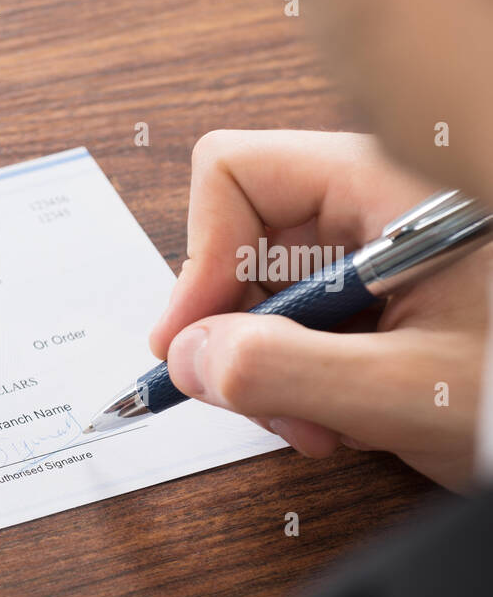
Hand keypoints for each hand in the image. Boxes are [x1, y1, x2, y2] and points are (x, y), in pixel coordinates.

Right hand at [150, 130, 491, 489]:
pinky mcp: (378, 292)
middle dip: (236, 331)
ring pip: (262, 290)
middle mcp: (376, 205)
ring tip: (317, 421)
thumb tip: (190, 359)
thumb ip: (286, 372)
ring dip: (268, 367)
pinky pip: (297, 321)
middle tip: (252, 397)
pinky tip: (337, 414)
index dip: (200, 257)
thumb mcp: (406, 391)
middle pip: (242, 240)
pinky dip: (297, 375)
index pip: (237, 174)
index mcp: (391, 188)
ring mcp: (375, 250)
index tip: (192, 340)